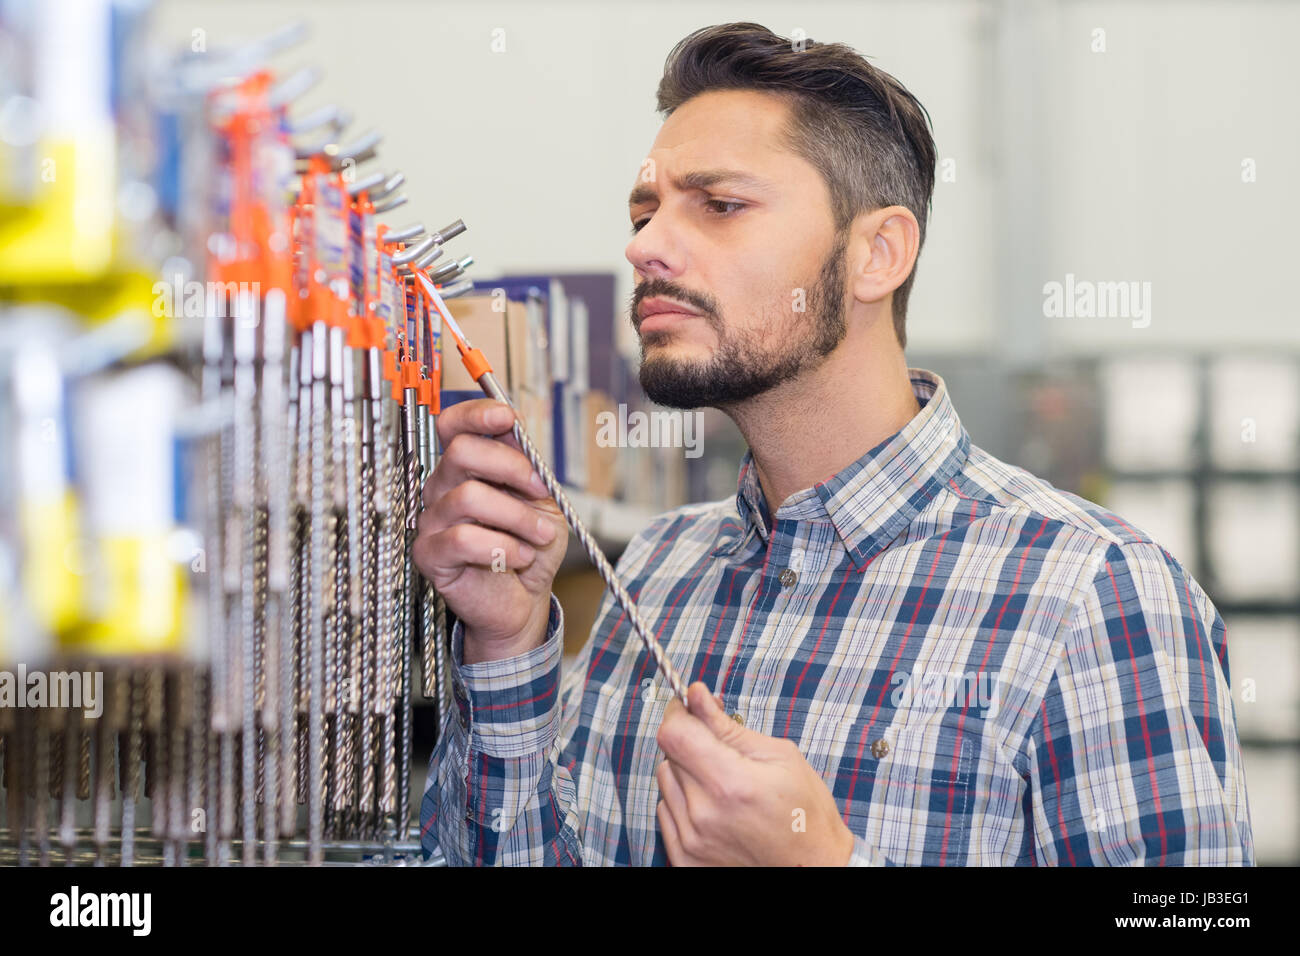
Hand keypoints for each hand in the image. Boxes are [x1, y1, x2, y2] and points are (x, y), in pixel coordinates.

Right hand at [413, 399, 567, 663]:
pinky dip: (502, 547)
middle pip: (461, 451)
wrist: (525, 598)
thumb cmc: (529, 547)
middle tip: (540, 490)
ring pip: (469, 497)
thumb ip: (526, 463)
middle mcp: (443, 488)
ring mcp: (433, 520)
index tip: (506, 417)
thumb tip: (513, 427)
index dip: (476, 415)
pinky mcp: (430, 554)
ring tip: (539, 535)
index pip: (453, 426)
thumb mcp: (540, 499)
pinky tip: (519, 556)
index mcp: (466, 469)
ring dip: (517, 517)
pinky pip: (462, 539)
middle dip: (511, 467)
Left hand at [654, 682, 854, 865]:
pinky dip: (684, 803)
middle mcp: (704, 815)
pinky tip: (714, 808)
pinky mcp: (685, 858)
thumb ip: (729, 726)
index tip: (690, 708)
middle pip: (669, 755)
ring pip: (666, 782)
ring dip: (686, 774)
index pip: (674, 734)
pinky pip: (666, 813)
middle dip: (691, 742)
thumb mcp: (780, 756)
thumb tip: (697, 696)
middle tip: (720, 749)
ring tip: (722, 784)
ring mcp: (691, 841)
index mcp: (731, 783)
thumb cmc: (805, 815)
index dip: (679, 713)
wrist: (813, 869)